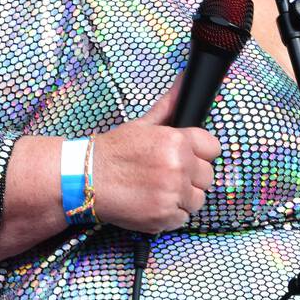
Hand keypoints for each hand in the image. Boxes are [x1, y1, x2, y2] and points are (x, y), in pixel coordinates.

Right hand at [92, 74, 221, 234]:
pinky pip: (183, 218)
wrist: (86, 179)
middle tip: (167, 174)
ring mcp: (172, 193)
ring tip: (159, 190)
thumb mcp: (142, 124)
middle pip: (207, 176)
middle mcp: (179, 167)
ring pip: (198, 199)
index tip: (188, 157)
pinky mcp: (164, 217)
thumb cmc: (114, 151)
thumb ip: (168, 105)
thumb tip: (184, 81)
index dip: (201, 153)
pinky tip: (152, 203)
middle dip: (191, 177)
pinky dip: (170, 214)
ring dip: (183, 197)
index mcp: (177, 141)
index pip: (213, 148)